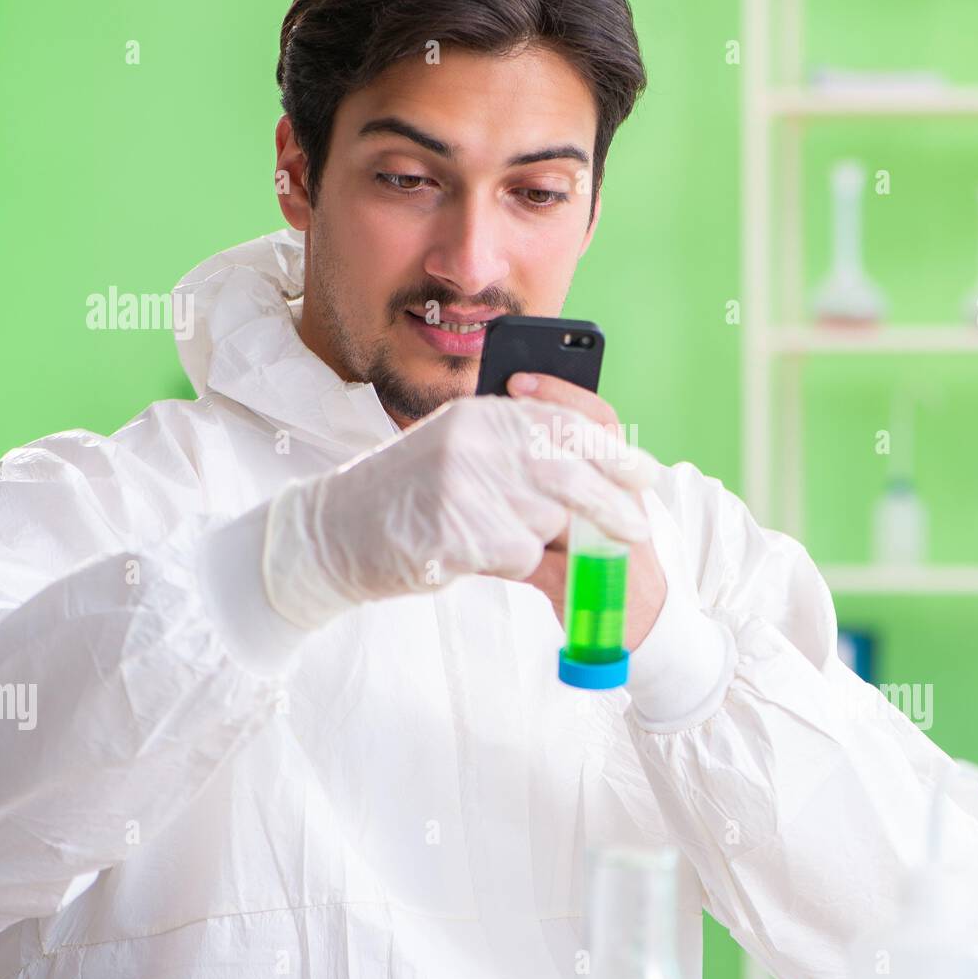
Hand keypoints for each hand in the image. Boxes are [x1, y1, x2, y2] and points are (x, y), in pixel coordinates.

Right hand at [261, 392, 658, 628]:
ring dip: (540, 540)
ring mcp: (464, 485)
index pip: (565, 423)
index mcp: (481, 414)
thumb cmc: (405, 498)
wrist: (331, 534)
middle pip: (570, 475)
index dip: (612, 453)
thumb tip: (593, 476)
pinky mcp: (457, 532)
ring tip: (496, 535)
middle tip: (639, 531)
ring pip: (545, 521)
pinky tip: (472, 554)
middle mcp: (475, 441)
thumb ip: (516, 453)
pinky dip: (509, 564)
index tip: (645, 475)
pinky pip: (517, 556)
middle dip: (610, 507)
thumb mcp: (460, 453)